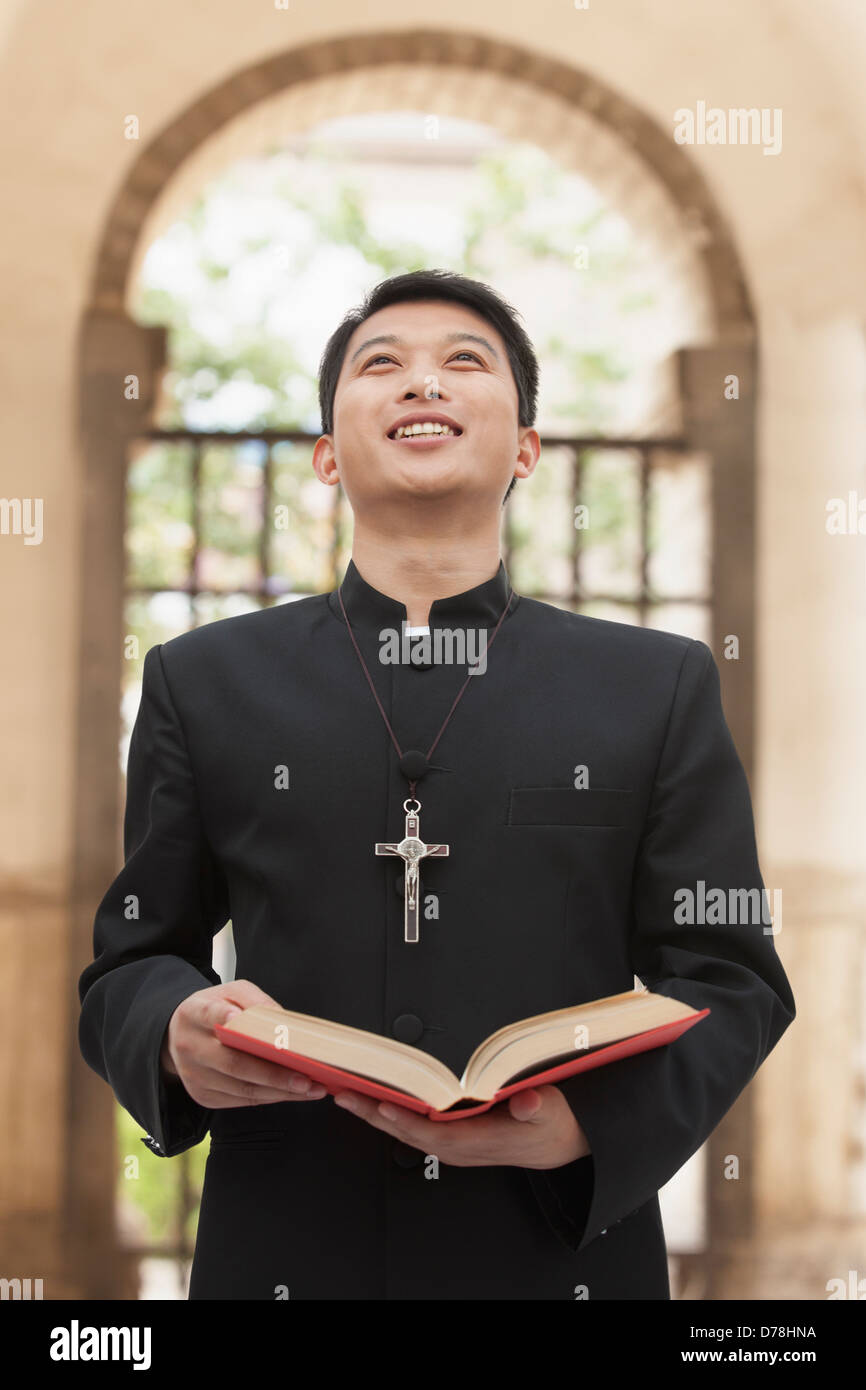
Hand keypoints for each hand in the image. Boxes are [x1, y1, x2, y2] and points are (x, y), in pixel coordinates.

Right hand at [161, 979, 328, 1108]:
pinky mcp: (203, 1096)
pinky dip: (270, 1097)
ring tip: (310, 1088)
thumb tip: (284, 1024)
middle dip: (274, 1074)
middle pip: (234, 1063)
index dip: (224, 1018)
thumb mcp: (231, 992)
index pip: (210, 1014)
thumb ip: (256, 1001)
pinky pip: (242, 1101)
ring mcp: (195, 1076)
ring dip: (280, 1091)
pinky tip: (293, 1093)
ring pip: (242, 1088)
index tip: (238, 1019)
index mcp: (194, 1013)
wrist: (181, 1035)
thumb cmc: (214, 1010)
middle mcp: (190, 1046)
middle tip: (305, 1077)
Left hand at [332, 1083, 590, 1168]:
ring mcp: (451, 1144)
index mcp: (475, 1141)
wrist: (557, 1144)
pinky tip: (373, 1100)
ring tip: (346, 1093)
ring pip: (404, 1129)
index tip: (381, 1104)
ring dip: (373, 1113)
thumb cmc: (549, 1126)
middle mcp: (457, 1146)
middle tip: (342, 1093)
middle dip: (372, 1113)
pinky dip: (389, 1113)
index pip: (431, 1133)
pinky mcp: (450, 1137)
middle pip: (406, 1131)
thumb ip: (537, 1107)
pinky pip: (412, 1126)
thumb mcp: (551, 1113)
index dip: (405, 1120)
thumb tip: (525, 1103)